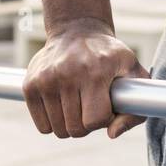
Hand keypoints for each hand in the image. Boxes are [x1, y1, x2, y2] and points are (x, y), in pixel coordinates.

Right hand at [22, 17, 149, 138]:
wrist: (77, 30)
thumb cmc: (109, 56)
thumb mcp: (133, 72)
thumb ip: (135, 108)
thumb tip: (112, 134)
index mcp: (95, 72)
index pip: (95, 120)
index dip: (104, 119)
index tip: (106, 106)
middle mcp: (68, 74)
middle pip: (76, 129)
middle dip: (87, 124)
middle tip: (90, 105)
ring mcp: (46, 79)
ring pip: (58, 130)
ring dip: (70, 123)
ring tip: (77, 102)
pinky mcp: (30, 85)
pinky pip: (43, 126)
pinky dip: (53, 122)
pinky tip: (62, 103)